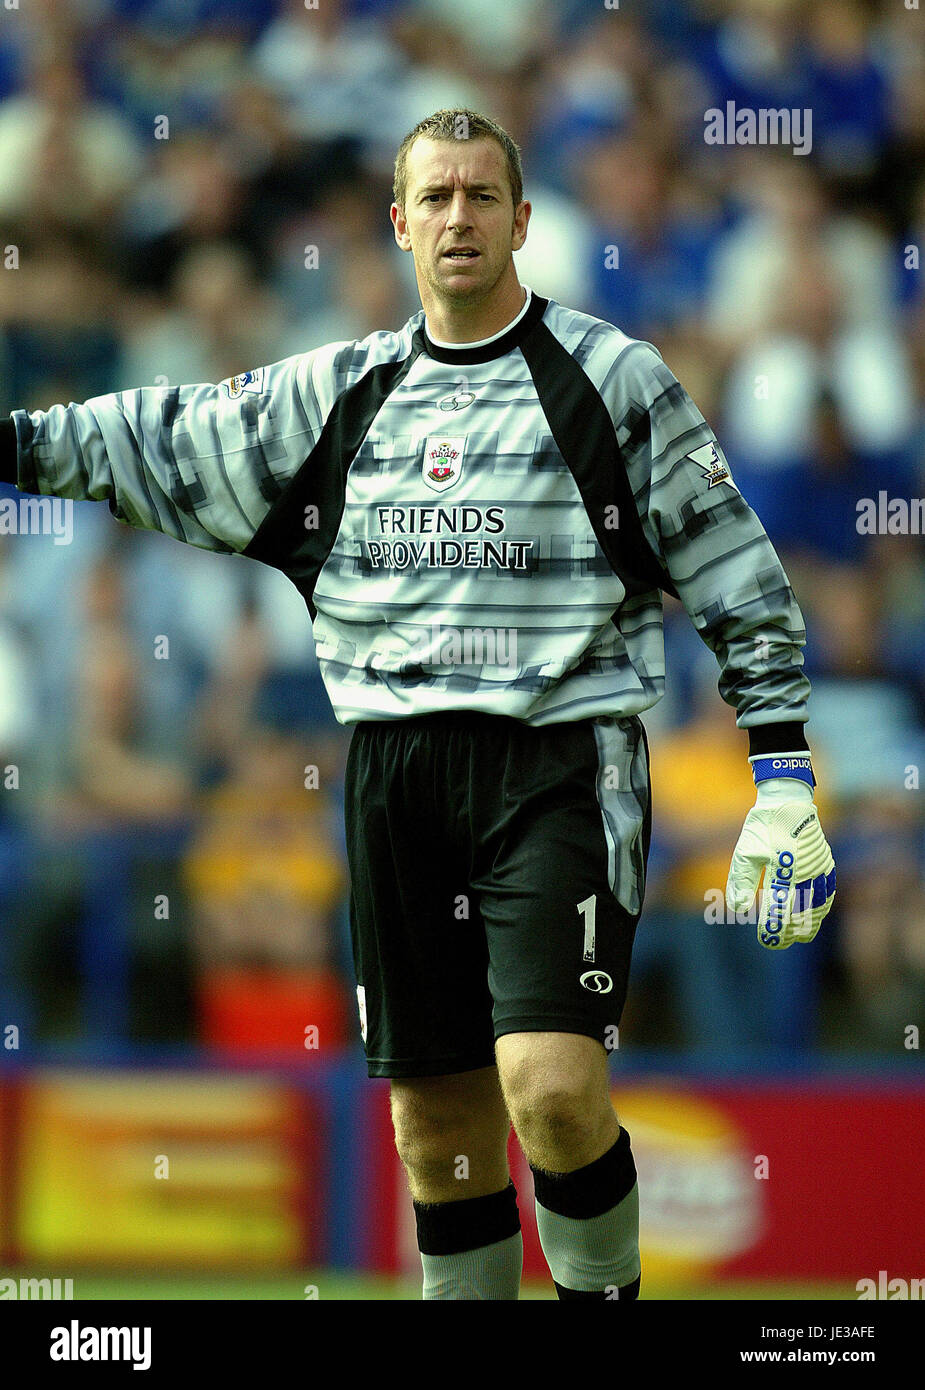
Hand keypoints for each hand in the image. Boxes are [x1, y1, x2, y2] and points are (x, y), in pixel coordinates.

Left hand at [726, 778, 835, 948]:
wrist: (789, 801)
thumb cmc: (763, 826)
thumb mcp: (746, 852)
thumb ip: (742, 881)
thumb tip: (738, 908)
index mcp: (783, 870)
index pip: (780, 909)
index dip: (775, 928)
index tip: (767, 940)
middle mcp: (804, 872)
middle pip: (801, 912)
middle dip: (790, 931)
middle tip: (778, 942)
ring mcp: (819, 868)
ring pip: (818, 905)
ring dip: (808, 924)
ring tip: (796, 937)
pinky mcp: (826, 863)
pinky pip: (828, 892)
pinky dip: (822, 908)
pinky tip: (815, 918)